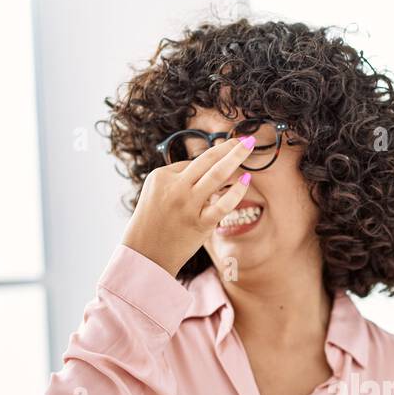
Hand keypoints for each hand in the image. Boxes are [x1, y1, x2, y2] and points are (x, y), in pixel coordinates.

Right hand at [121, 135, 254, 277]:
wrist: (144, 255)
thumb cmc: (153, 224)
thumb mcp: (156, 194)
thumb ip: (179, 180)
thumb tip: (208, 169)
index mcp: (161, 176)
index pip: (192, 163)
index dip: (214, 159)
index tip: (229, 151)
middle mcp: (174, 187)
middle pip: (207, 160)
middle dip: (229, 147)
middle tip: (246, 139)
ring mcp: (187, 205)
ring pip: (216, 175)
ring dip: (235, 158)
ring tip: (249, 147)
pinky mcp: (199, 223)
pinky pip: (223, 204)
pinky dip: (236, 191)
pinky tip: (246, 181)